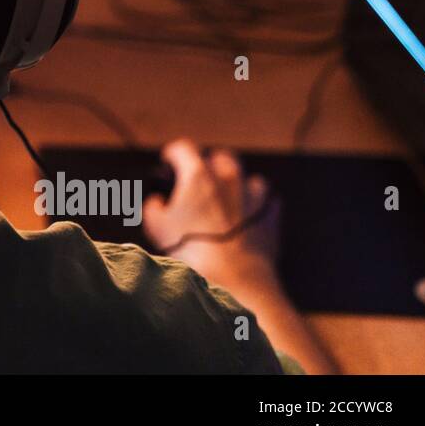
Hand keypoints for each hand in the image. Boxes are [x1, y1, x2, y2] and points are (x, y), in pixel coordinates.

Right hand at [142, 139, 280, 292]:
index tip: (169, 162)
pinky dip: (256, 205)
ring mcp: (252, 194)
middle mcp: (227, 177)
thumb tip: (158, 201)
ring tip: (227, 201)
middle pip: (219, 157)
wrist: (233, 276)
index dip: (173, 154)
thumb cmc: (191, 250)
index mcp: (198, 174)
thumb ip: (154, 207)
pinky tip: (247, 217)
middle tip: (199, 181)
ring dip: (236, 185)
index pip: (182, 148)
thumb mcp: (157, 227)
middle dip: (208, 164)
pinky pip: (266, 201)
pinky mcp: (270, 214)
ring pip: (246, 177)